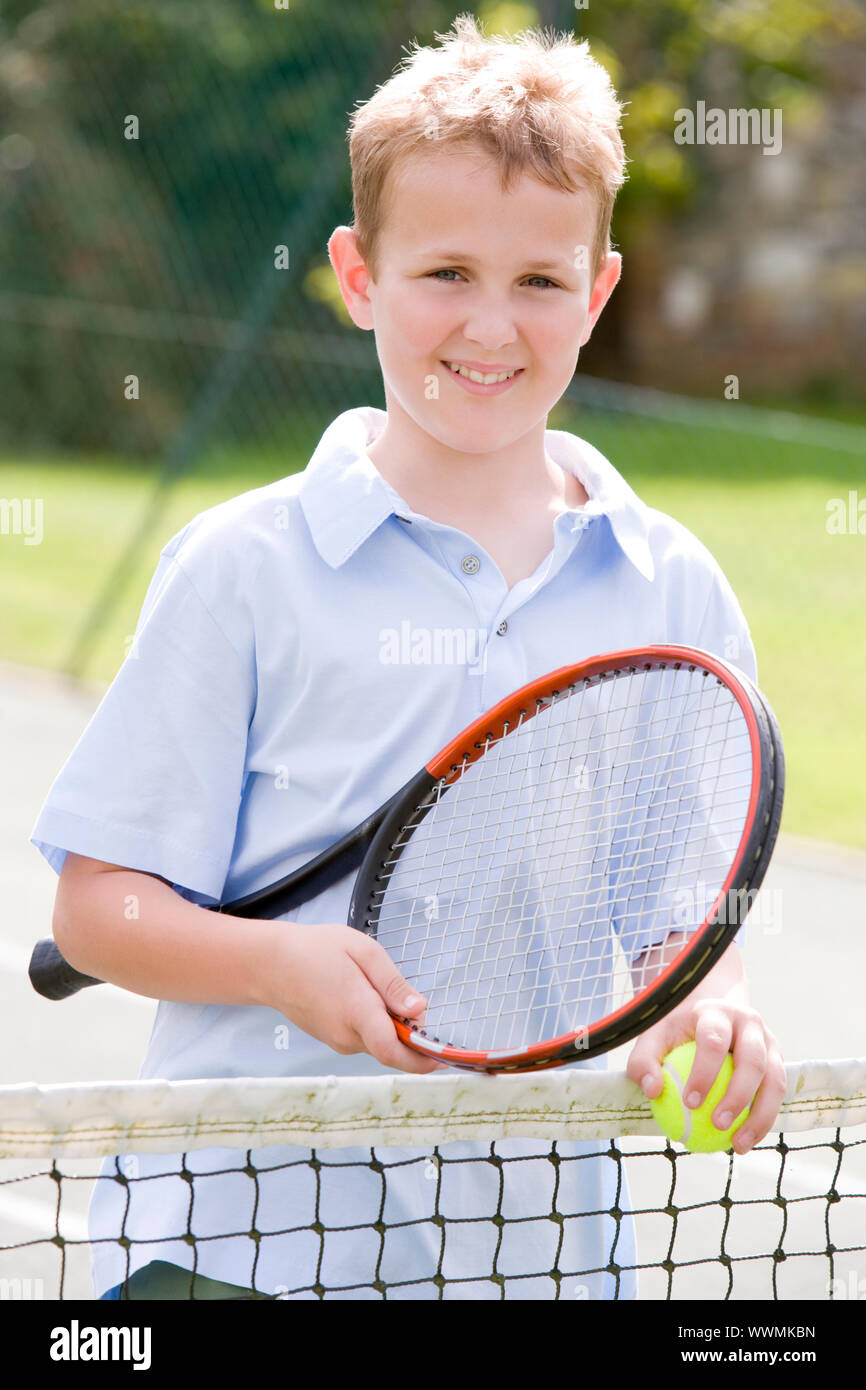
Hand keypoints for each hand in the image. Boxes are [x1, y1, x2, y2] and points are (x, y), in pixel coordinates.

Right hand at [261, 922, 441, 1073]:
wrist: (269, 964)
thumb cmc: (314, 950)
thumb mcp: (362, 951)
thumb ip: (393, 983)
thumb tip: (420, 1009)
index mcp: (357, 1011)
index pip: (394, 1051)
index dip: (423, 1059)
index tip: (444, 1056)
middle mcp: (346, 1034)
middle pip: (392, 1050)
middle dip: (410, 1035)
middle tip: (409, 1004)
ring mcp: (336, 1041)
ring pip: (378, 1043)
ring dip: (390, 1027)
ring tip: (376, 989)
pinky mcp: (331, 1039)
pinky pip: (363, 1038)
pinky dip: (373, 1025)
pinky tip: (362, 997)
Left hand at [626, 999, 785, 1152]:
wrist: (712, 1010)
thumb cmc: (677, 1029)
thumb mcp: (654, 1036)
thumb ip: (644, 1061)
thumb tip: (652, 1091)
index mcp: (716, 1012)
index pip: (714, 1041)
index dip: (705, 1073)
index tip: (690, 1103)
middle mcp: (748, 1023)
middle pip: (752, 1060)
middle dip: (738, 1096)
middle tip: (718, 1125)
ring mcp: (768, 1041)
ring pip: (774, 1080)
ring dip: (760, 1116)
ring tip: (738, 1145)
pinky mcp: (777, 1060)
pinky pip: (776, 1094)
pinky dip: (764, 1120)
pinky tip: (745, 1141)